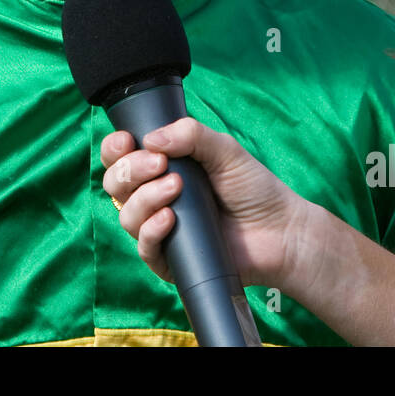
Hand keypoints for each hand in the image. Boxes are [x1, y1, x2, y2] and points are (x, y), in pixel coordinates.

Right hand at [100, 116, 312, 289]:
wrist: (280, 231)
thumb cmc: (253, 188)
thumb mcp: (225, 150)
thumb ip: (191, 135)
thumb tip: (151, 139)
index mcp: (161, 168)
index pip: (120, 157)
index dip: (114, 149)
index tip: (127, 141)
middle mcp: (154, 197)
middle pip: (115, 184)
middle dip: (130, 170)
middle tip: (160, 164)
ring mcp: (160, 229)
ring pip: (126, 215)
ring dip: (145, 199)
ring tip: (177, 188)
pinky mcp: (170, 260)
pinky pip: (144, 248)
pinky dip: (151, 231)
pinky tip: (170, 219)